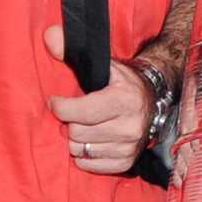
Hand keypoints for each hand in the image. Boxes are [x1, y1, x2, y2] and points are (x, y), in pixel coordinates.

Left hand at [42, 24, 152, 174]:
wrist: (152, 100)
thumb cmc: (120, 82)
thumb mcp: (102, 63)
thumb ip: (72, 51)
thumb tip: (49, 36)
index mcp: (124, 99)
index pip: (81, 112)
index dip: (61, 107)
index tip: (56, 101)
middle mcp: (130, 126)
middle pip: (77, 133)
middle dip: (69, 122)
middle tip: (72, 114)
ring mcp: (129, 146)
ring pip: (81, 150)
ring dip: (76, 139)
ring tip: (82, 126)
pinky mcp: (126, 162)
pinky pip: (90, 166)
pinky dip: (85, 155)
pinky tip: (91, 139)